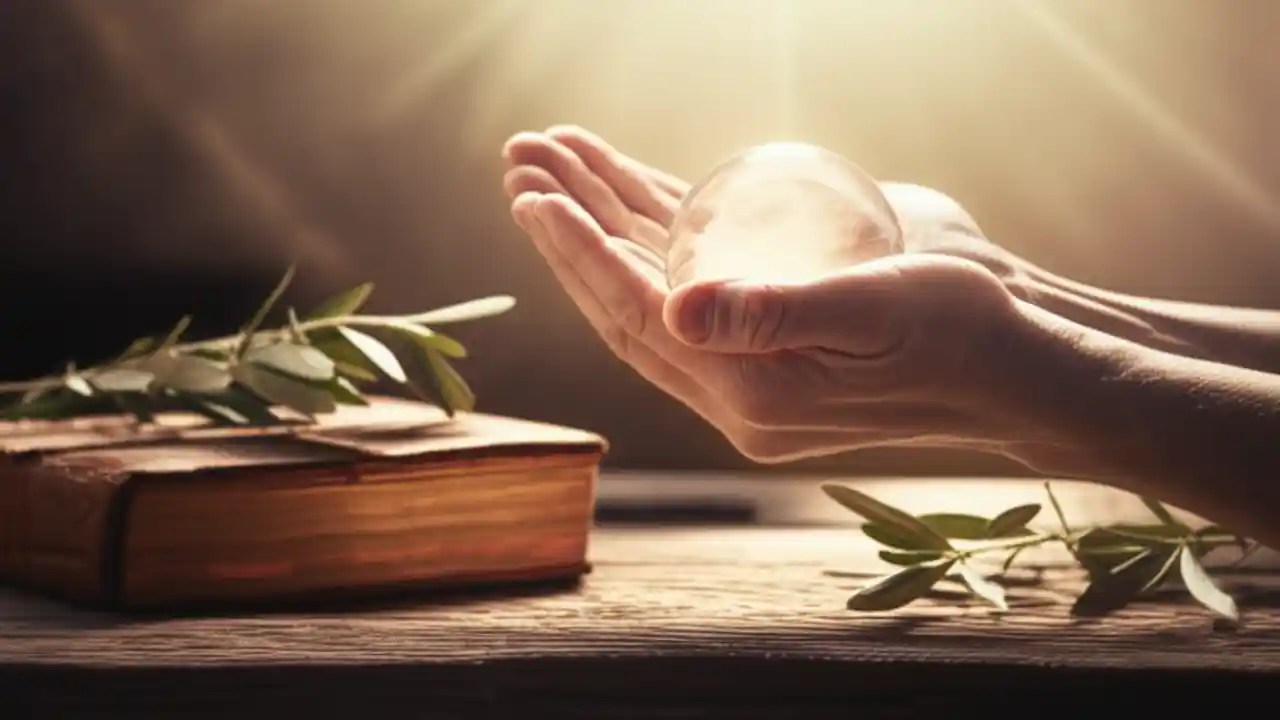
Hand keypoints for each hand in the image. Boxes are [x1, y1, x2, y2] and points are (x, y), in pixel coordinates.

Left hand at [502, 127, 1199, 360]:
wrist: (1018, 353)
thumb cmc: (964, 332)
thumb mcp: (878, 310)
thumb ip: (777, 313)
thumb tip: (675, 310)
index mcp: (748, 395)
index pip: (638, 316)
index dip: (580, 256)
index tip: (534, 196)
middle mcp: (735, 379)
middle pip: (628, 295)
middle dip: (571, 226)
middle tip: (522, 161)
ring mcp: (750, 346)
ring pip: (653, 276)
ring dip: (599, 217)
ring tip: (549, 155)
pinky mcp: (772, 308)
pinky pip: (695, 264)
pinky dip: (653, 218)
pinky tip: (618, 175)